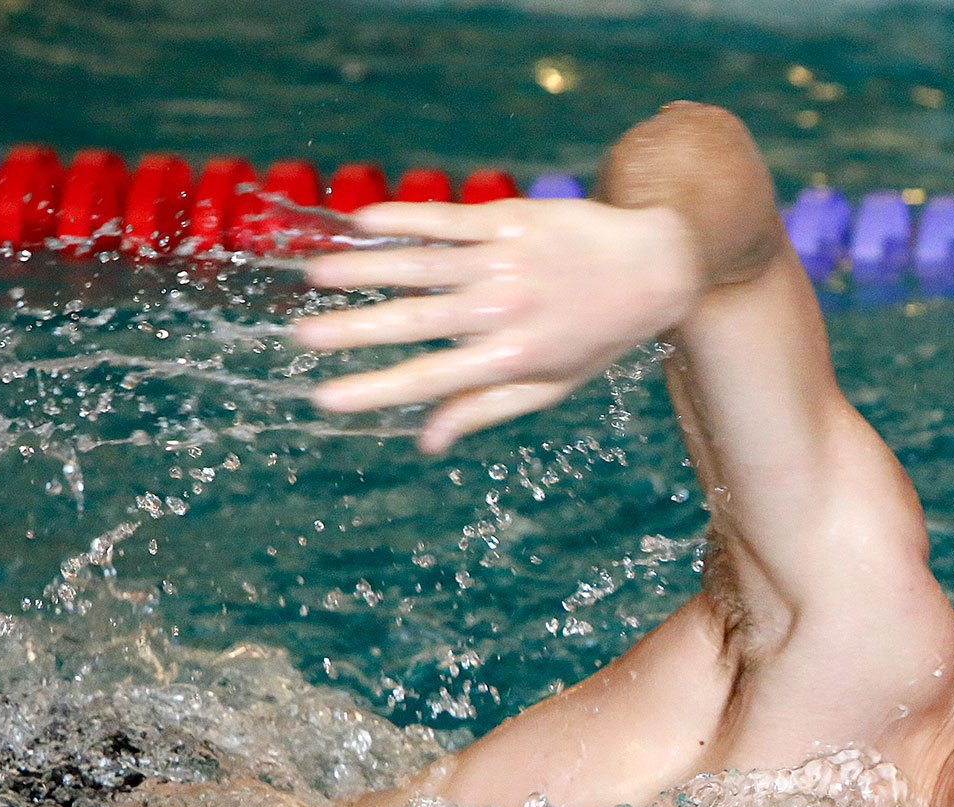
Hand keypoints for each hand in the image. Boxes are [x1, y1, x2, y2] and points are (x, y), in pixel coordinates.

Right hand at [293, 199, 699, 452]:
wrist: (654, 266)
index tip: (325, 398)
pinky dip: (401, 218)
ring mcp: (505, 259)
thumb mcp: (551, 384)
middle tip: (299, 336)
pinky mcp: (510, 218)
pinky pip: (445, 219)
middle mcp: (504, 309)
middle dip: (353, 330)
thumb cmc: (597, 334)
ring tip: (314, 274)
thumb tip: (426, 441)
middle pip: (415, 321)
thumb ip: (485, 409)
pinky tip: (358, 221)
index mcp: (513, 357)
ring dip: (363, 268)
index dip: (375, 390)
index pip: (430, 380)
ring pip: (421, 264)